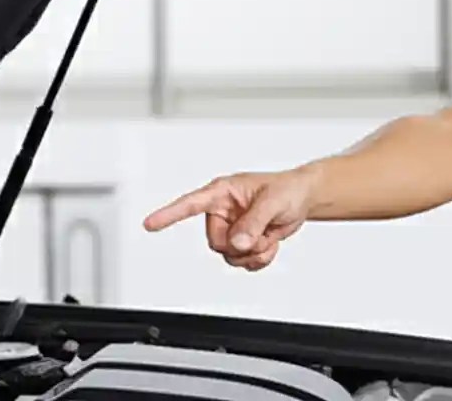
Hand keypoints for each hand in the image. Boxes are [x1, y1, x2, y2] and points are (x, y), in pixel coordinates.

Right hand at [142, 169, 317, 270]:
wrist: (302, 200)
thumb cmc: (287, 190)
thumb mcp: (272, 202)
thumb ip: (253, 222)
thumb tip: (237, 243)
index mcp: (223, 193)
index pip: (190, 204)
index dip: (169, 214)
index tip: (150, 224)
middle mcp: (222, 212)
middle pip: (215, 242)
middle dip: (240, 243)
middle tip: (260, 231)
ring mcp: (231, 228)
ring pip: (227, 255)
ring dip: (251, 252)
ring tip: (267, 235)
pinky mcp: (242, 242)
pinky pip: (241, 262)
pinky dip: (258, 259)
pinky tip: (269, 244)